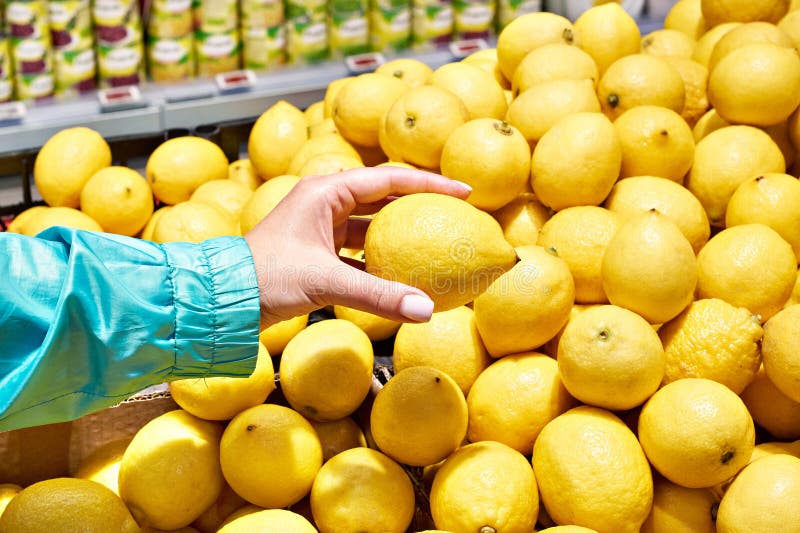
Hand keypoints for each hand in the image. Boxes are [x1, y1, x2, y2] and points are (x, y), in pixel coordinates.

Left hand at [245, 167, 471, 328]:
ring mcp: (319, 228)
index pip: (388, 180)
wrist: (222, 301)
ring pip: (370, 226)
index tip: (463, 192)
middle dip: (418, 205)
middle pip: (383, 197)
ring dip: (399, 235)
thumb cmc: (265, 278)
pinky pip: (358, 253)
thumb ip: (378, 296)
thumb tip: (426, 311)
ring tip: (435, 242)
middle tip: (455, 214)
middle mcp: (323, 203)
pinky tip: (402, 278)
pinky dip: (380, 264)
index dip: (428, 185)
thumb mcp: (325, 281)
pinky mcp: (317, 254)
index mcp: (324, 192)